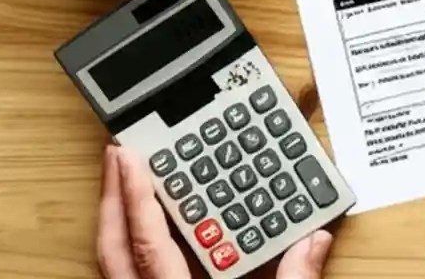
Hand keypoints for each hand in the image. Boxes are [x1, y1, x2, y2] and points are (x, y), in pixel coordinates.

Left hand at [97, 145, 332, 278]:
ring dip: (115, 220)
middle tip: (115, 157)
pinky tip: (142, 233)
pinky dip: (127, 247)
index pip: (146, 242)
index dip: (135, 197)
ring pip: (111, 262)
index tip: (127, 158)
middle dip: (112, 199)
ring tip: (122, 186)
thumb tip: (313, 242)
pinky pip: (125, 275)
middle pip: (112, 247)